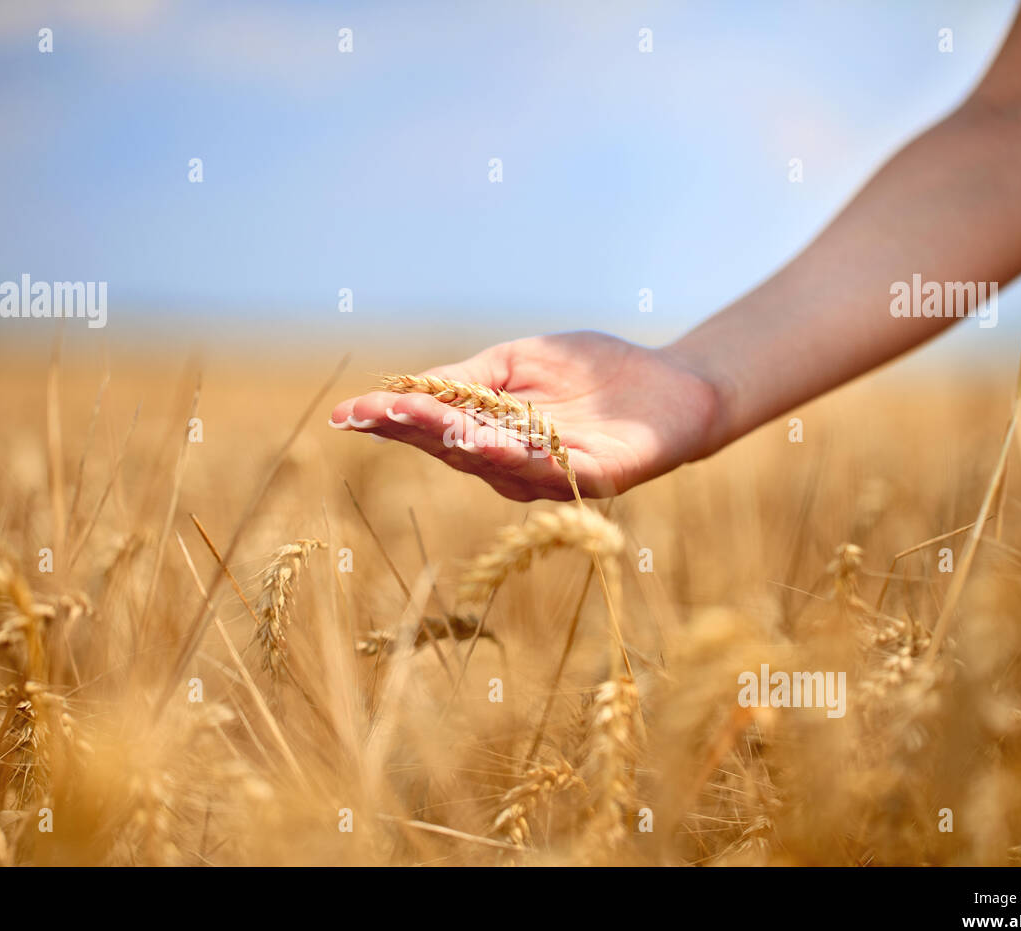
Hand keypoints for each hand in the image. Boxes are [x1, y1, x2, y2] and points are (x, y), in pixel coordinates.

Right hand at [329, 331, 723, 500]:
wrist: (672, 385)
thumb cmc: (592, 372)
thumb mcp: (519, 363)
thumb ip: (471, 379)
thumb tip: (410, 388)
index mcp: (490, 435)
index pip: (433, 428)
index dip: (392, 420)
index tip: (348, 412)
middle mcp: (514, 465)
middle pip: (457, 448)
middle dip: (415, 427)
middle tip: (376, 411)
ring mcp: (555, 475)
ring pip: (499, 462)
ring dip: (459, 441)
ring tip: (422, 419)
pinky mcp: (599, 477)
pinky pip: (557, 470)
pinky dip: (525, 458)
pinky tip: (495, 443)